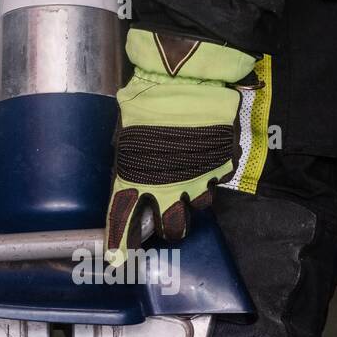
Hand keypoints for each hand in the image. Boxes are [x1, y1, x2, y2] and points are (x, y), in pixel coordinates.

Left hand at [105, 29, 259, 260]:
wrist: (187, 77)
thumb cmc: (148, 99)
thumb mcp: (125, 131)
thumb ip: (127, 158)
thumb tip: (126, 167)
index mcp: (136, 179)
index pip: (122, 220)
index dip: (119, 243)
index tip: (116, 260)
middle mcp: (169, 187)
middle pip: (171, 228)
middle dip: (168, 229)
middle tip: (164, 221)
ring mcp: (199, 178)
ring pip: (198, 207)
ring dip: (192, 201)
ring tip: (188, 186)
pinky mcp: (221, 165)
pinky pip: (216, 179)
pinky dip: (210, 173)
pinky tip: (205, 159)